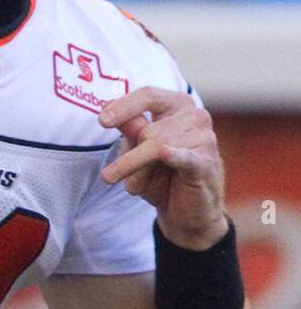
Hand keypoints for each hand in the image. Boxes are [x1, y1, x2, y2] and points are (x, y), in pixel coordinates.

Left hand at [98, 87, 228, 250]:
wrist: (187, 212)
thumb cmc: (162, 175)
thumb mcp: (137, 150)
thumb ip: (128, 129)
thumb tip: (106, 107)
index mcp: (177, 104)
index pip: (148, 96)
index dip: (124, 106)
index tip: (102, 121)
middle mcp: (195, 115)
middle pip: (147, 130)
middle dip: (128, 158)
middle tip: (113, 176)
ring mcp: (204, 138)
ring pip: (156, 146)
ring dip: (139, 172)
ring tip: (134, 187)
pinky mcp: (207, 163)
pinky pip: (185, 158)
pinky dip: (174, 156)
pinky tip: (166, 154)